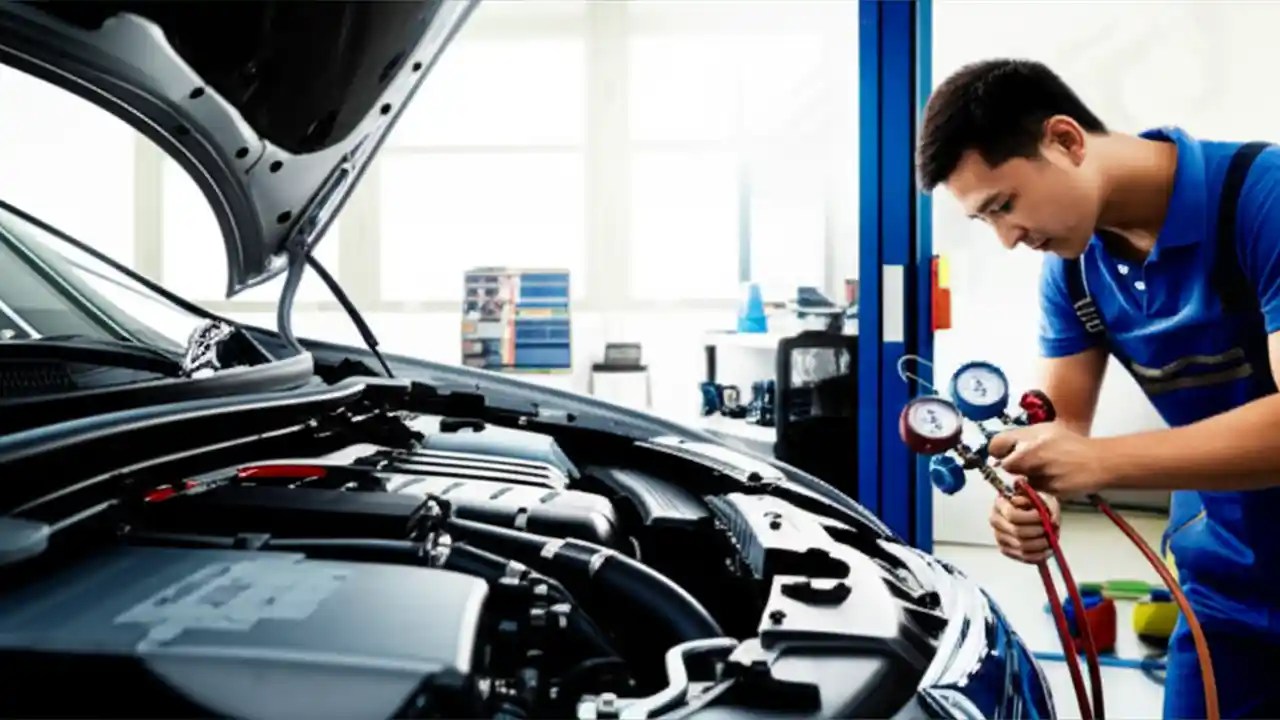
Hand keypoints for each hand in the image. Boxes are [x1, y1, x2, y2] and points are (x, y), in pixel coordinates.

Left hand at [988, 422, 1110, 496]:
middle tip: (1030, 463)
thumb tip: (999, 449)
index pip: (996, 445)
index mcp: (1032, 436)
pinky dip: (1043, 486)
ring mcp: (1042, 473)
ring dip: (1031, 477)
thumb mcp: (1045, 431)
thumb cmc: (1072, 445)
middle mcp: (1034, 454)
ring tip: (1050, 469)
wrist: (1099, 462)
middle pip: (1008, 465)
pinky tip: (1057, 477)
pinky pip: (1037, 490)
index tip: (1003, 453)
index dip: (998, 450)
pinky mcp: (1050, 489)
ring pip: (1023, 480)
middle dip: (1015, 466)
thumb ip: (1021, 438)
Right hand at [990, 490, 1059, 563]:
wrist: (1030, 512)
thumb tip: (1048, 519)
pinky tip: (1047, 550)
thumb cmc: (1035, 504)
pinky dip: (1038, 555)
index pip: (1012, 514)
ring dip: (1040, 544)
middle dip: (1037, 532)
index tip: (1043, 517)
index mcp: (1000, 503)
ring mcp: (999, 536)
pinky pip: (1023, 556)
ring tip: (1050, 540)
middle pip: (1017, 531)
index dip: (1030, 518)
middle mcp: (996, 520)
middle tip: (1049, 530)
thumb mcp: (1041, 498)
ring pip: (1021, 546)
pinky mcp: (1006, 550)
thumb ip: (1045, 506)